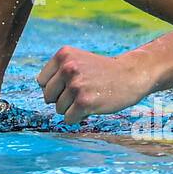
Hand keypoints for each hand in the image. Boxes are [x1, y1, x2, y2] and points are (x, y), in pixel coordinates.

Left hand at [37, 45, 159, 124]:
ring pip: (58, 109)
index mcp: (63, 55)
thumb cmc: (102, 71)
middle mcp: (67, 68)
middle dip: (62, 99)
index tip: (71, 85)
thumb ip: (58, 72)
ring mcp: (76, 85)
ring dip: (72, 108)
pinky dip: (78, 118)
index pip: (41, 82)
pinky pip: (68, 118)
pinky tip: (91, 108)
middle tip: (81, 93)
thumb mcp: (77, 61)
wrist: (131, 75)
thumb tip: (43, 95)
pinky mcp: (85, 102)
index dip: (55, 88)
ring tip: (89, 97)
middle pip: (48, 96)